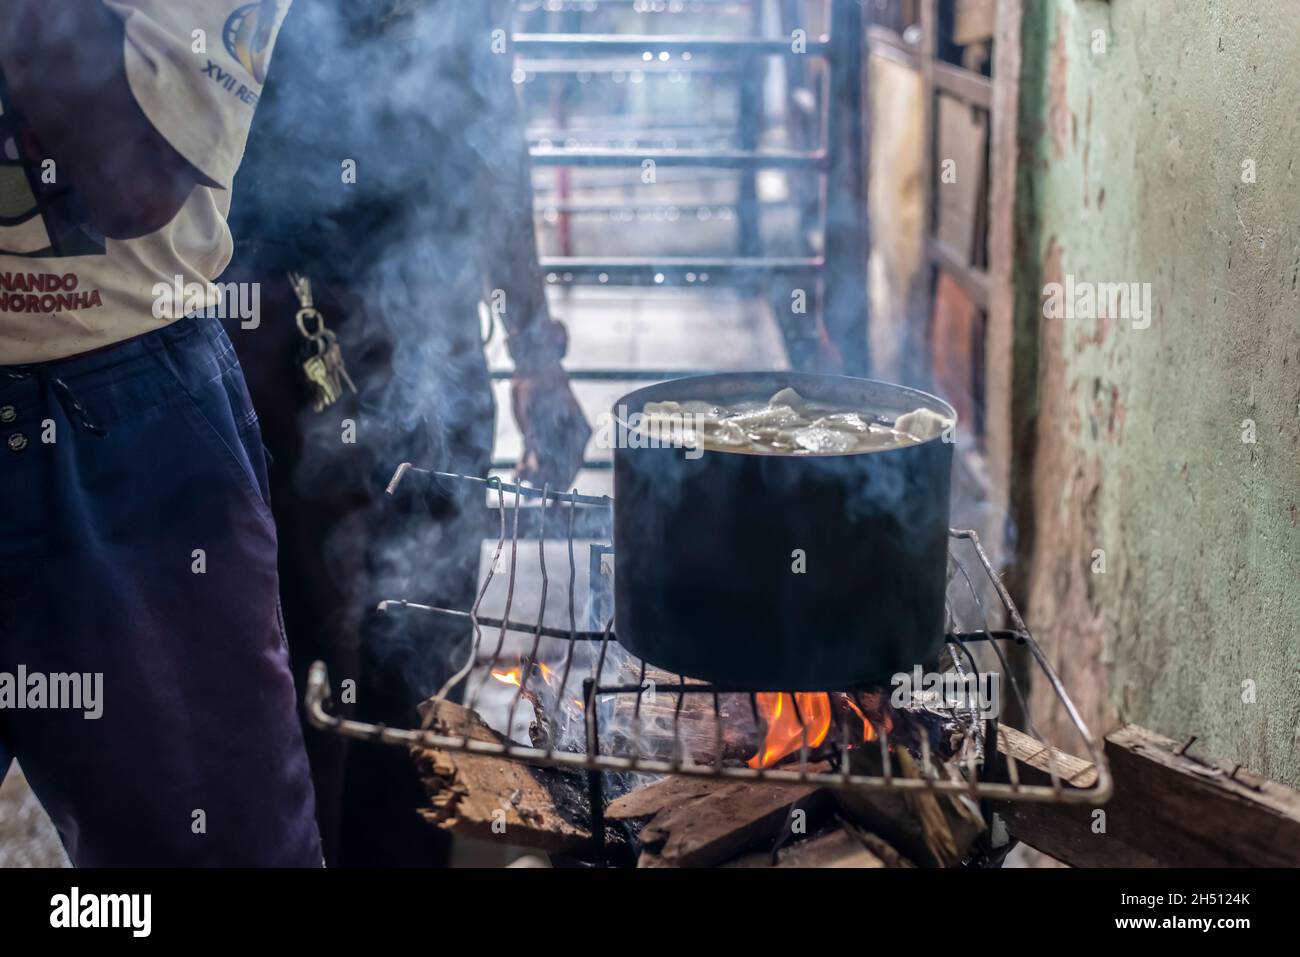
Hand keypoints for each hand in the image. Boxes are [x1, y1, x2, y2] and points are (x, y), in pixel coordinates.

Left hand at [511, 362, 591, 490]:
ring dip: (534, 475)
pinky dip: (525, 466)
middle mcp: (570, 437)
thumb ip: (538, 434)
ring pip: (546, 464)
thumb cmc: (538, 383)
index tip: (552, 490)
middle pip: (562, 467)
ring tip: (519, 479)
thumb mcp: (536, 407)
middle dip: (547, 481)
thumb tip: (539, 460)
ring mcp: (555, 438)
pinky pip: (533, 457)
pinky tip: (516, 473)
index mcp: (579, 430)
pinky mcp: (538, 438)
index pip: (574, 462)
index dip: (564, 479)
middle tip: (532, 492)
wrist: (532, 367)